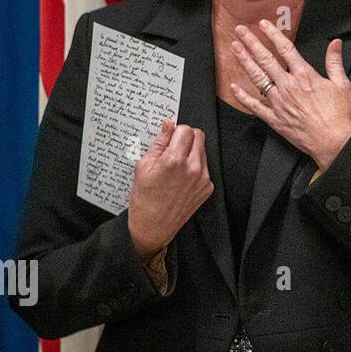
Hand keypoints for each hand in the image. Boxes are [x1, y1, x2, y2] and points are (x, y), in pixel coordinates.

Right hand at [128, 120, 212, 260]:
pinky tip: (181, 178)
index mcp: (174, 160)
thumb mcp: (143, 167)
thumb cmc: (144, 199)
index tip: (170, 137)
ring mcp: (203, 178)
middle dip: (186, 137)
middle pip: (199, 136)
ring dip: (191, 152)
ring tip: (175, 166)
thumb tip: (168, 125)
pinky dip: (194, 167)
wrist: (153, 226)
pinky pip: (204, 167)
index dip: (176, 131)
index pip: (185, 129)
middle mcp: (193, 168)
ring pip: (203, 151)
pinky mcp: (207, 187)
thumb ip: (159, 143)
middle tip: (173, 147)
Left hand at [229, 20, 350, 170]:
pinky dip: (243, 96)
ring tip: (235, 49)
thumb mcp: (343, 84)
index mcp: (305, 76)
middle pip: (266, 59)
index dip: (273, 34)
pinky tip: (234, 87)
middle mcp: (289, 87)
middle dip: (252, 43)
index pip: (285, 49)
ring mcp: (279, 103)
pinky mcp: (275, 119)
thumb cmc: (339, 117)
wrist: (334, 142)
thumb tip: (336, 44)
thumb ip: (335, 62)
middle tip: (241, 31)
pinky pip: (254, 106)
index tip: (264, 25)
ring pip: (257, 78)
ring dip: (245, 61)